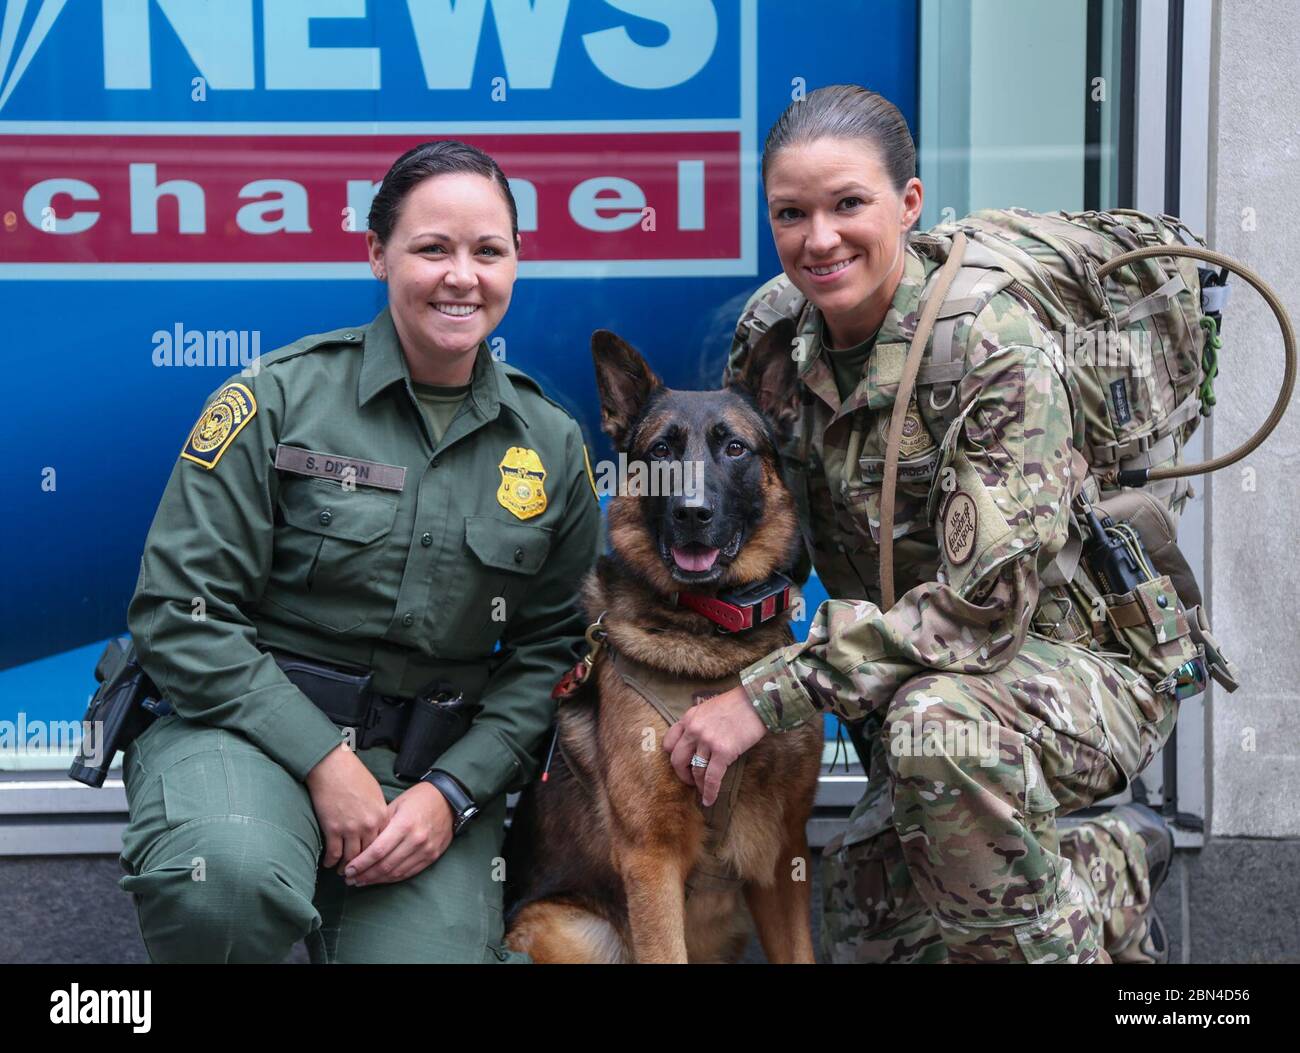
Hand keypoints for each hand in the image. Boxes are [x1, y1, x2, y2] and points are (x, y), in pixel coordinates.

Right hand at [305, 744, 389, 869]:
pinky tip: (329, 864)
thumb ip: (378, 813)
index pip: (385, 844)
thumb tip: (378, 829)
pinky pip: (333, 853)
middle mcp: (369, 825)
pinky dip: (331, 862)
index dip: (380, 858)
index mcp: (382, 815)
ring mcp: (351, 829)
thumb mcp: (375, 794)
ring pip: (351, 858)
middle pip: (370, 855)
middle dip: (365, 868)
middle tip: (360, 876)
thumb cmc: (354, 776)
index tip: (376, 866)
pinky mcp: (332, 829)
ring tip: (344, 873)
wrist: (333, 767)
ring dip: (347, 868)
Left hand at [343, 781, 454, 886]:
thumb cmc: (419, 799)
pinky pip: (408, 872)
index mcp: (404, 824)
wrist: (449, 800)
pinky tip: (380, 879)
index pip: (377, 851)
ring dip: (376, 880)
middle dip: (364, 875)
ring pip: (396, 872)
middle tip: (349, 879)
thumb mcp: (396, 804)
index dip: (361, 863)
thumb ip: (381, 825)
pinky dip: (392, 878)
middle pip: (385, 865)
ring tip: (361, 881)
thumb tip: (360, 844)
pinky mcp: (432, 856)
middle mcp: (416, 840)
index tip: (347, 869)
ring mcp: (425, 850)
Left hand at [662, 685, 767, 806]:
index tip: (681, 764)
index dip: (673, 757)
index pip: (669, 743)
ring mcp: (707, 741)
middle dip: (682, 775)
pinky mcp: (723, 751)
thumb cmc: (737, 704)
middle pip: (677, 760)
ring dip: (698, 784)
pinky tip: (709, 800)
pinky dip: (709, 792)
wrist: (757, 702)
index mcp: (689, 718)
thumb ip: (698, 723)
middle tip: (690, 781)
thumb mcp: (709, 708)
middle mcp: (694, 730)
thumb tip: (697, 744)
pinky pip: (712, 778)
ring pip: (696, 771)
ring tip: (702, 790)